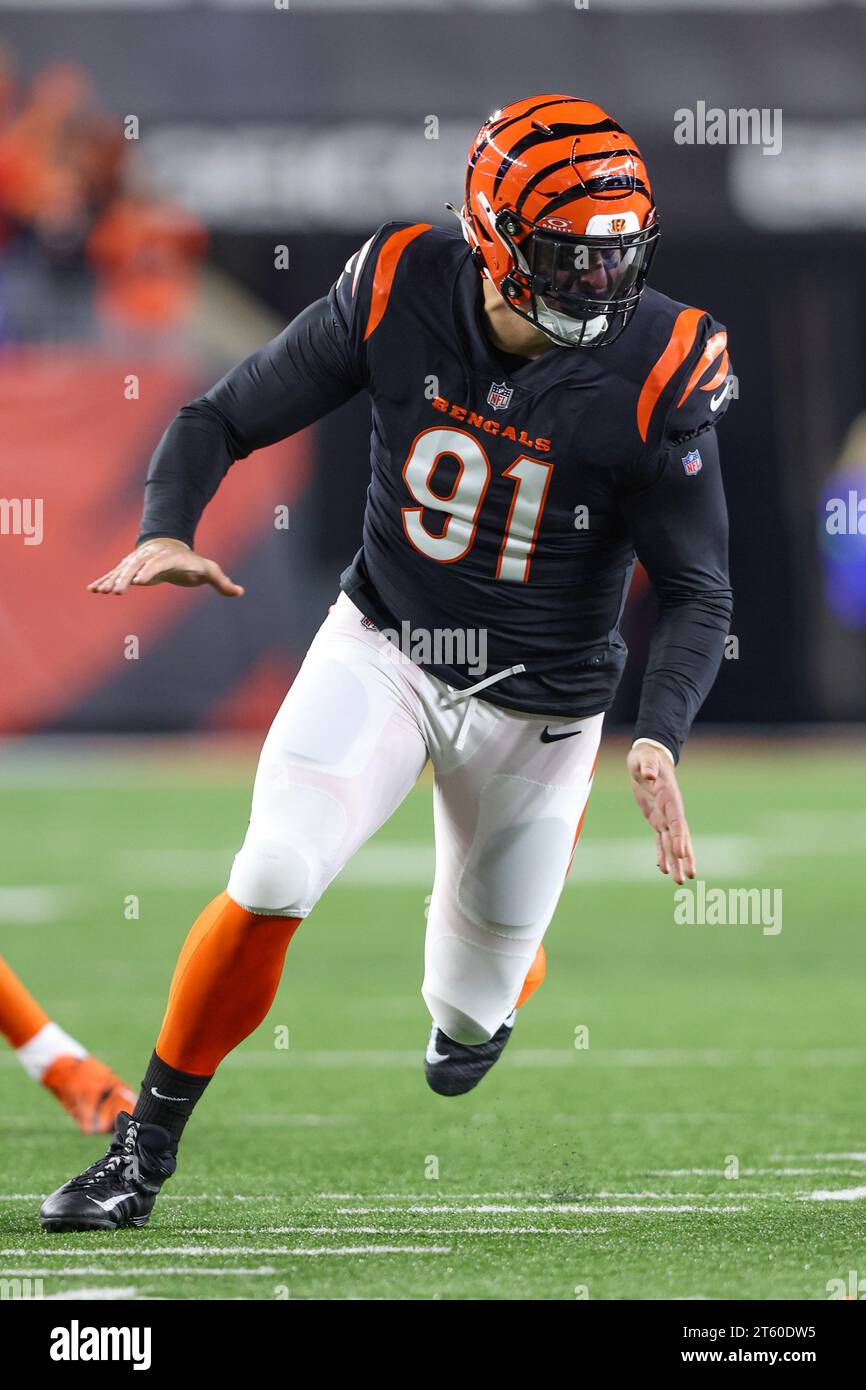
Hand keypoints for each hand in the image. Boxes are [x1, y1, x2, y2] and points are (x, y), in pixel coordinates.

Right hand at [87, 538, 243, 596]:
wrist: (171, 547)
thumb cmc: (192, 563)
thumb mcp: (209, 571)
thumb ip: (222, 582)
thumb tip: (240, 592)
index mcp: (169, 558)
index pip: (158, 564)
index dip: (149, 571)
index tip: (139, 581)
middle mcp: (150, 558)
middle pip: (136, 567)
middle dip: (125, 578)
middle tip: (116, 591)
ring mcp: (137, 562)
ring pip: (122, 570)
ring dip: (110, 580)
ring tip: (100, 591)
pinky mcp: (128, 569)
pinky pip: (114, 574)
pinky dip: (103, 580)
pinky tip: (92, 589)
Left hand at [627, 743, 694, 885]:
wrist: (648, 757)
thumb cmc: (646, 757)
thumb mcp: (644, 759)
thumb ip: (648, 766)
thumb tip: (650, 775)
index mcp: (670, 799)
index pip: (676, 822)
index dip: (679, 838)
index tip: (680, 854)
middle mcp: (671, 811)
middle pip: (680, 838)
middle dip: (684, 857)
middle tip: (690, 875)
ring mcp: (665, 816)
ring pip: (672, 843)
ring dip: (676, 861)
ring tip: (679, 880)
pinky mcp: (657, 819)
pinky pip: (661, 840)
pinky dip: (662, 854)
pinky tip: (663, 869)